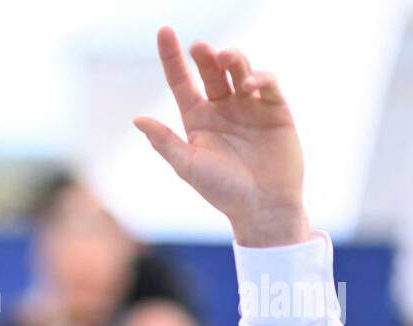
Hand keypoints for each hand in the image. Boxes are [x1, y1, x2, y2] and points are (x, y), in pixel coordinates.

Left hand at [134, 27, 309, 246]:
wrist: (262, 207)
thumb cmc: (222, 191)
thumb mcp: (188, 166)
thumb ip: (164, 142)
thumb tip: (137, 119)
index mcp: (196, 119)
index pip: (181, 80)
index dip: (172, 56)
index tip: (164, 31)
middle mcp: (222, 108)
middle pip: (211, 70)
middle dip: (205, 55)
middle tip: (200, 49)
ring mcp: (249, 106)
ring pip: (239, 70)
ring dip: (233, 59)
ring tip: (225, 58)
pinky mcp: (275, 109)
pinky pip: (267, 83)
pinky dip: (259, 76)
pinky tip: (250, 83)